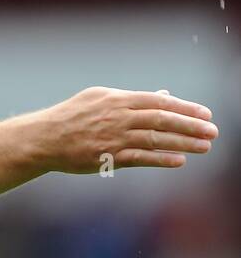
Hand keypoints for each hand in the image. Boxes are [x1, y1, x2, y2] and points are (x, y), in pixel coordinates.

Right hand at [35, 86, 216, 172]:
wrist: (45, 138)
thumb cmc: (73, 116)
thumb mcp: (101, 98)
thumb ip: (134, 99)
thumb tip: (164, 96)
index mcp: (119, 99)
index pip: (159, 102)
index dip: (185, 108)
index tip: (205, 114)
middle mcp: (118, 117)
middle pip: (162, 120)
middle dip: (190, 125)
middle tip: (213, 131)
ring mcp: (113, 138)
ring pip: (154, 140)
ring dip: (182, 143)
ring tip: (204, 147)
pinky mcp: (106, 158)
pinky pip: (139, 159)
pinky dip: (160, 159)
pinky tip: (178, 161)